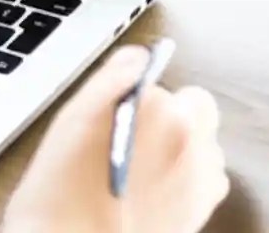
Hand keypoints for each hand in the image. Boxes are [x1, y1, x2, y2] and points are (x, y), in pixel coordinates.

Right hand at [3, 46, 228, 232]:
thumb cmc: (61, 196)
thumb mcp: (72, 122)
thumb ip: (110, 81)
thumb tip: (136, 56)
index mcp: (162, 114)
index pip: (161, 83)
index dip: (136, 97)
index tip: (115, 116)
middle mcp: (192, 143)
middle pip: (194, 109)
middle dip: (170, 117)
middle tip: (130, 141)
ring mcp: (201, 180)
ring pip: (202, 144)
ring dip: (181, 148)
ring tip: (139, 171)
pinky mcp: (203, 212)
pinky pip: (206, 179)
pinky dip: (186, 179)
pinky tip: (151, 192)